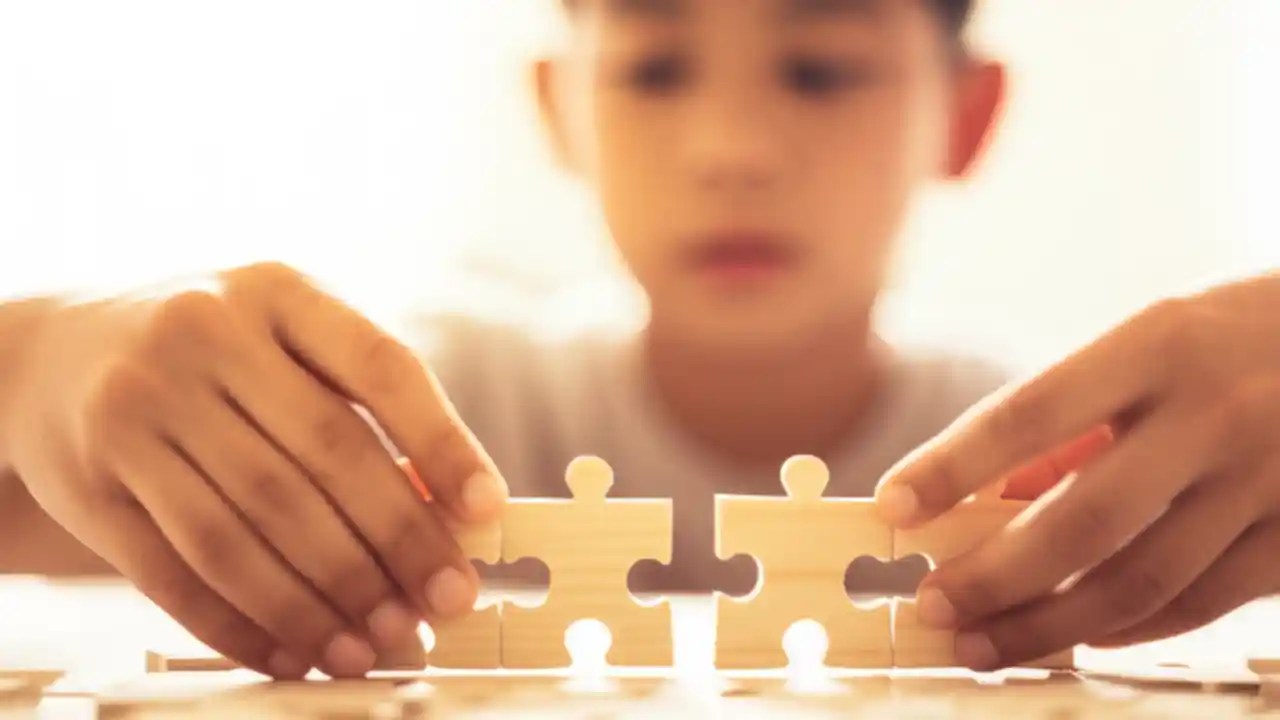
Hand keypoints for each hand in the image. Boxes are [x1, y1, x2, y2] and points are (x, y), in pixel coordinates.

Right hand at [6, 263, 506, 678]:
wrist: (57, 354)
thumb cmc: (216, 353)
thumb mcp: (284, 337)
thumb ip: (360, 406)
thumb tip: (447, 514)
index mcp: (277, 290)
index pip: (379, 366)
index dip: (443, 442)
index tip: (486, 511)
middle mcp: (202, 335)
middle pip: (321, 457)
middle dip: (396, 541)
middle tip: (446, 600)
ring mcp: (137, 407)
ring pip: (249, 528)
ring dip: (324, 601)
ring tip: (377, 644)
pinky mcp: (90, 482)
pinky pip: (178, 573)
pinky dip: (243, 625)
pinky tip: (295, 652)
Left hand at [874, 273, 1279, 668]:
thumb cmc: (1233, 339)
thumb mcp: (1150, 345)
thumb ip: (1071, 421)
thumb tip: (988, 501)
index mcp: (1159, 344)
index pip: (1030, 413)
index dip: (952, 466)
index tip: (894, 504)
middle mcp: (1216, 415)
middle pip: (1083, 521)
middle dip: (992, 575)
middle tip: (931, 606)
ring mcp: (1268, 484)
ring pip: (1139, 583)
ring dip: (1045, 625)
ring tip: (981, 644)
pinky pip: (1197, 604)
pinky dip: (1123, 628)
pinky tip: (1074, 634)